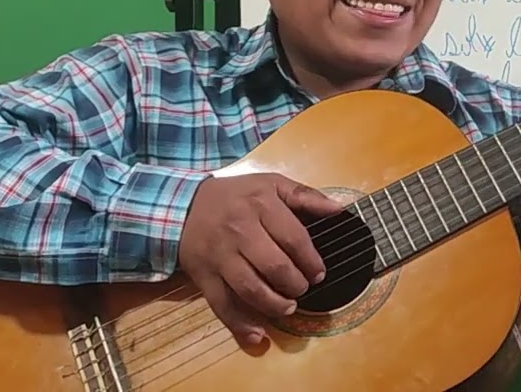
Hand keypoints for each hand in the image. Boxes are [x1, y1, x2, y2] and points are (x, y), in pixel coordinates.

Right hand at [177, 173, 345, 345]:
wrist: (182, 206)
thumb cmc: (236, 196)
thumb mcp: (271, 184)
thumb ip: (306, 196)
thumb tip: (339, 209)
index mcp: (260, 205)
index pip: (293, 238)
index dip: (310, 260)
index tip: (319, 273)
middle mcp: (239, 231)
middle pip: (274, 266)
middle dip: (295, 284)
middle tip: (303, 289)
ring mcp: (220, 256)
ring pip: (250, 288)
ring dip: (274, 305)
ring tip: (288, 307)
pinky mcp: (204, 276)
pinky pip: (222, 304)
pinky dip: (240, 324)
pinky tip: (258, 335)